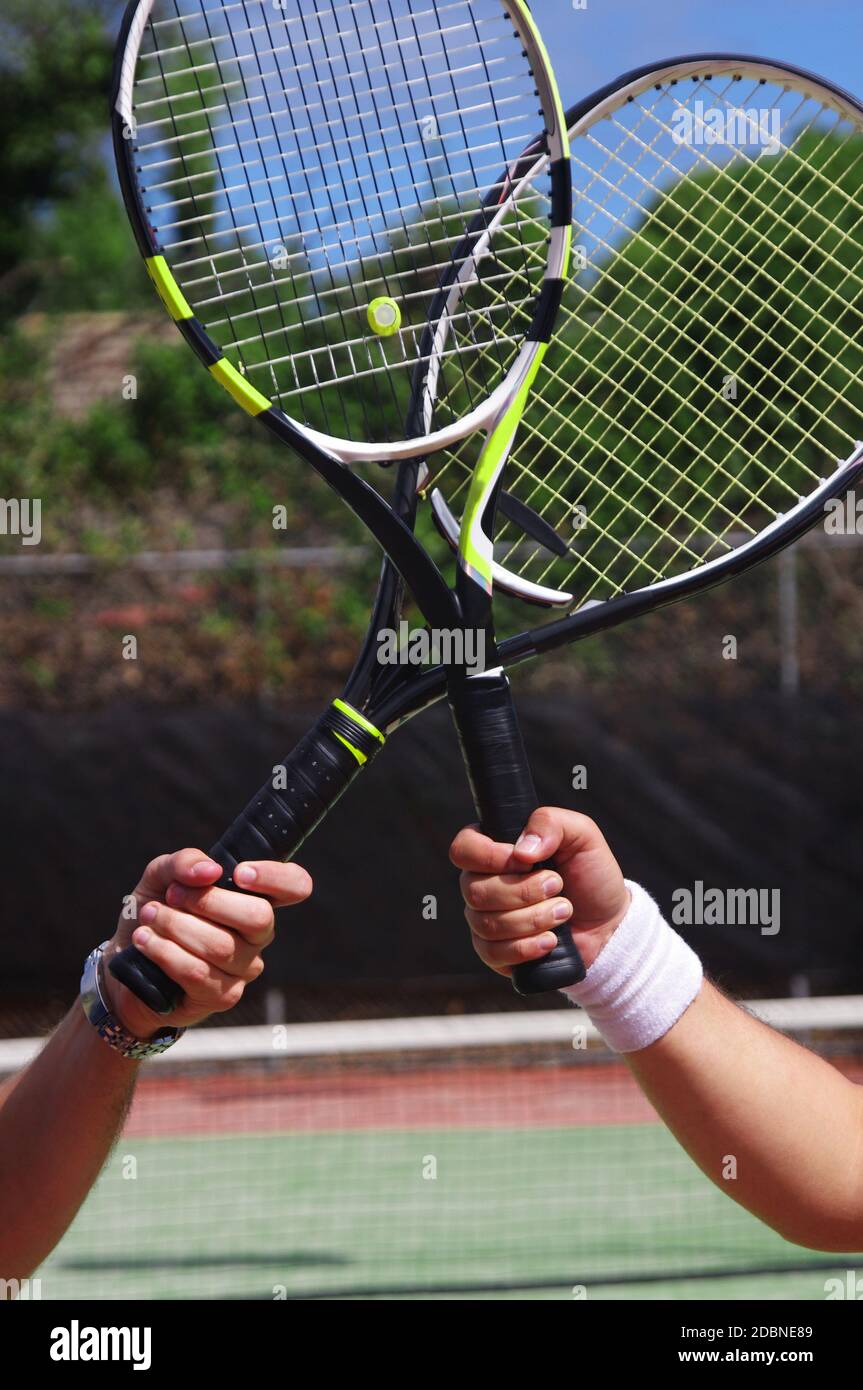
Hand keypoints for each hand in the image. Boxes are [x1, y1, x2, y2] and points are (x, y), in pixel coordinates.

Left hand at [101, 849, 312, 1035]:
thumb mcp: (161, 877)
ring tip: (148, 917)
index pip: (295, 885)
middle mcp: (258, 934)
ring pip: (221, 946)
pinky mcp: (224, 996)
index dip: (276, 877)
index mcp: (255, 897)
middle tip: (172, 895)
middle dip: (207, 901)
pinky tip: (146, 941)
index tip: (239, 873)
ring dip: (175, 926)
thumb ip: (184, 863)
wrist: (128, 959)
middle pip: (258, 916)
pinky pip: (198, 972)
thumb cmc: (156, 911)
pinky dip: (165, 952)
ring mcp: (244, 968)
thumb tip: (209, 870)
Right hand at [450, 808, 629, 978]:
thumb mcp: (582, 835)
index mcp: (495, 850)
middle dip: (524, 891)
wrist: (609, 923)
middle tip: (558, 885)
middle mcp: (482, 884)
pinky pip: (493, 953)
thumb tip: (521, 851)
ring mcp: (485, 920)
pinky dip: (527, 947)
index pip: (463, 849)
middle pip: (474, 890)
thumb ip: (550, 823)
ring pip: (487, 923)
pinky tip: (551, 940)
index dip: (488, 857)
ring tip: (564, 911)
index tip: (525, 862)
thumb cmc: (590, 874)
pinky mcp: (495, 953)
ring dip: (534, 918)